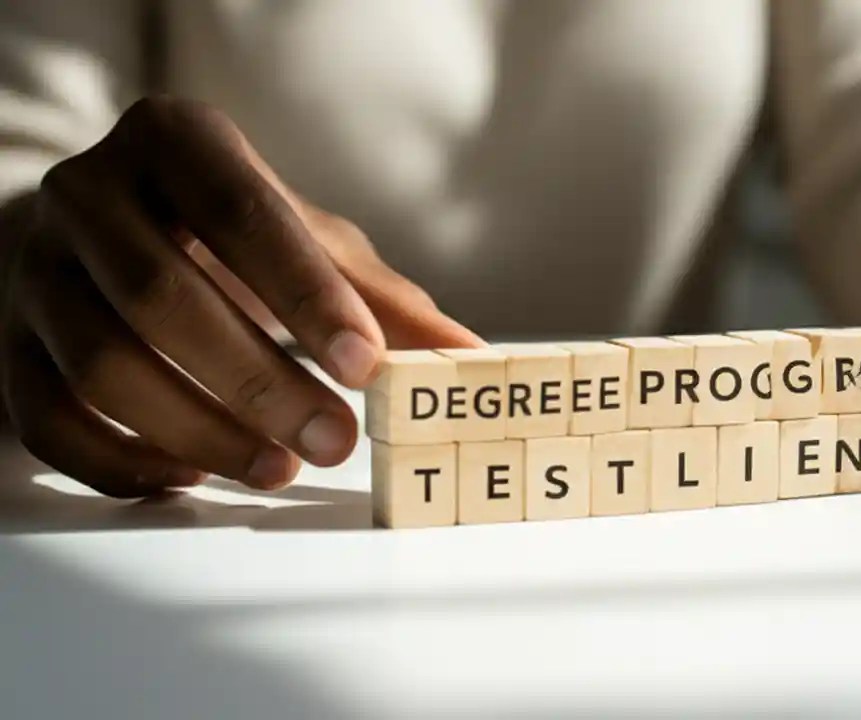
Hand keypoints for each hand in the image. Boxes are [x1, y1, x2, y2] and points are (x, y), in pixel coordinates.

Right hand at [0, 96, 481, 496]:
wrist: (114, 225)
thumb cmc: (232, 232)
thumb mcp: (309, 242)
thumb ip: (381, 297)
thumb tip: (468, 359)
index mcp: (174, 142)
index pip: (242, 217)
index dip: (306, 296)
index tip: (366, 364)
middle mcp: (89, 194)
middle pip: (165, 299)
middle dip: (260, 383)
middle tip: (337, 442)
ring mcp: (37, 271)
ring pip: (104, 367)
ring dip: (202, 433)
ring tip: (282, 465)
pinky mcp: (11, 345)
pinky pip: (51, 421)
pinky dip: (124, 462)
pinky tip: (193, 476)